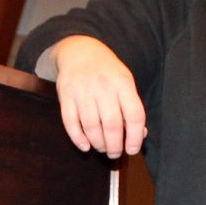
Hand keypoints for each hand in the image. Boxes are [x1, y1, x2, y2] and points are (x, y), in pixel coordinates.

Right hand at [44, 36, 145, 156]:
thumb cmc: (107, 72)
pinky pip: (70, 122)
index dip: (135, 137)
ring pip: (91, 126)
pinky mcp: (66, 95)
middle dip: (115, 145)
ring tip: (102, 148)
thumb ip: (131, 108)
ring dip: (98, 143)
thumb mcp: (125, 83)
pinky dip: (78, 138)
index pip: (134, 115)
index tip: (132, 149)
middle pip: (112, 124)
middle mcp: (103, 86)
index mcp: (123, 83)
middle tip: (114, 153)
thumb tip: (139, 135)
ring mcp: (83, 90)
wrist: (79, 51)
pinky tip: (85, 146)